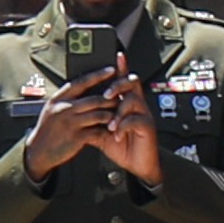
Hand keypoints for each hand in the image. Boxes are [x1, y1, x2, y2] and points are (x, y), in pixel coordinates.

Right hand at [20, 64, 128, 180]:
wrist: (38, 151)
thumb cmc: (48, 130)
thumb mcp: (52, 109)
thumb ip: (67, 99)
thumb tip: (84, 87)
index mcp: (59, 99)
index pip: (81, 82)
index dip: (98, 75)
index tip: (112, 70)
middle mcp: (64, 108)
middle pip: (95, 99)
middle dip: (111, 99)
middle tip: (122, 98)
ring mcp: (70, 123)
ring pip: (99, 115)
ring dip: (112, 115)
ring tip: (120, 115)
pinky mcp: (76, 138)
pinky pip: (98, 131)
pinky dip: (107, 131)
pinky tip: (112, 131)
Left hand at [85, 72, 165, 187]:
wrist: (137, 167)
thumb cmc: (123, 147)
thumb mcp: (102, 134)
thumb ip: (92, 122)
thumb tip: (76, 116)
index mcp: (125, 104)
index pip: (123, 81)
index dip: (121, 67)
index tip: (117, 55)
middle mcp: (136, 106)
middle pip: (131, 83)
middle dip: (117, 85)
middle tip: (106, 95)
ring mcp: (143, 115)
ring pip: (132, 99)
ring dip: (118, 110)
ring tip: (110, 124)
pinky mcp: (147, 126)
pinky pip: (135, 120)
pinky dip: (123, 127)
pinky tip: (116, 135)